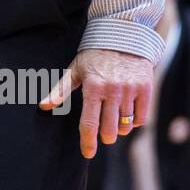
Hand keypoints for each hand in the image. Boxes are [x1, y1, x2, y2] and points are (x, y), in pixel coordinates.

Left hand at [38, 48, 152, 157]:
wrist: (123, 36)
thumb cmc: (94, 56)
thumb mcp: (75, 70)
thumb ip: (60, 90)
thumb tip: (43, 106)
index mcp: (93, 87)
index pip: (89, 122)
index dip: (88, 141)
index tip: (87, 153)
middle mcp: (113, 90)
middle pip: (110, 129)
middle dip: (106, 136)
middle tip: (104, 134)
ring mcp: (131, 90)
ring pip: (126, 125)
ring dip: (120, 129)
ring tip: (115, 122)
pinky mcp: (146, 89)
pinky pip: (142, 118)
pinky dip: (135, 122)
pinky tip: (128, 116)